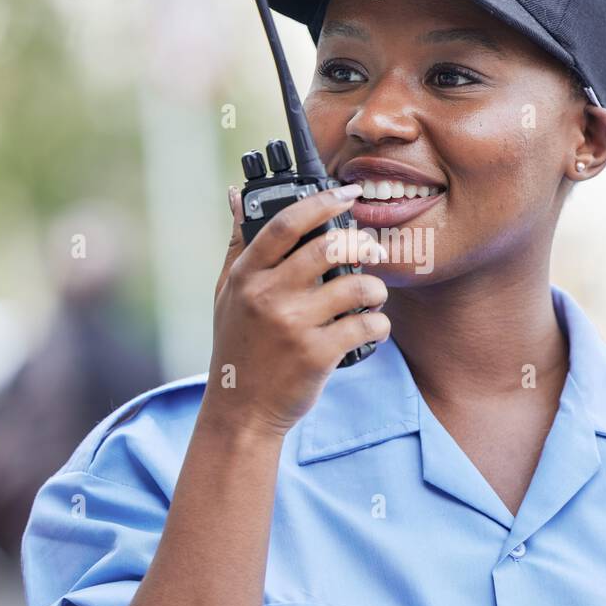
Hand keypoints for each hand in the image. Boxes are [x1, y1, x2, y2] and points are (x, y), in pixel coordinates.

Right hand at [203, 184, 389, 438]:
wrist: (241, 412)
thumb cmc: (237, 349)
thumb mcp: (226, 294)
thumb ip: (237, 245)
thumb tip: (236, 195)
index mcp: (247, 276)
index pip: (285, 224)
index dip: (321, 202)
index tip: (347, 193)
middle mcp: (269, 296)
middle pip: (329, 248)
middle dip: (362, 242)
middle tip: (373, 248)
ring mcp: (294, 326)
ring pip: (358, 286)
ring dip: (377, 289)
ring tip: (373, 297)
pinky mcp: (318, 355)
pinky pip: (367, 325)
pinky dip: (379, 325)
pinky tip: (372, 328)